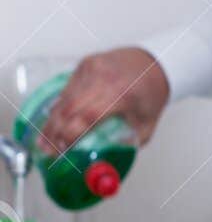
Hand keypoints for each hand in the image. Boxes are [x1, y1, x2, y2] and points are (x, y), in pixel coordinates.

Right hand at [39, 47, 169, 153]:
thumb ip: (129, 143)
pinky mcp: (85, 64)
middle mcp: (105, 79)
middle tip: (47, 151)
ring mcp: (93, 69)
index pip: (89, 116)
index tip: (62, 151)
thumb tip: (110, 160)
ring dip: (53, 122)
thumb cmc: (152, 93)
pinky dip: (60, 106)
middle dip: (55, 133)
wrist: (156, 61)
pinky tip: (54, 121)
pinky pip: (68, 89)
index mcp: (123, 95)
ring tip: (45, 141)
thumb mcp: (147, 123)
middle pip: (70, 108)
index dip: (71, 135)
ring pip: (65, 99)